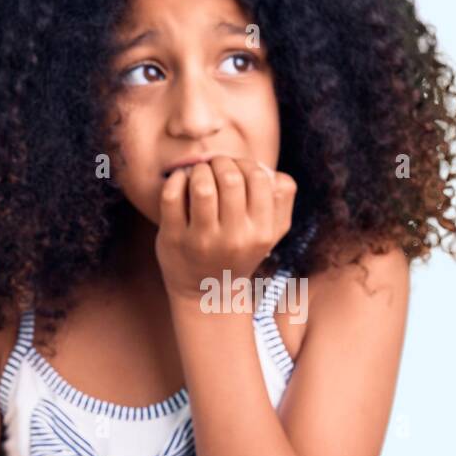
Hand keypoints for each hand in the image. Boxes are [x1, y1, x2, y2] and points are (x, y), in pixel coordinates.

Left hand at [156, 156, 296, 300]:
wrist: (208, 293)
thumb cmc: (240, 251)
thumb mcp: (272, 232)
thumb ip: (282, 200)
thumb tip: (271, 171)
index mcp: (262, 233)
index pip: (259, 178)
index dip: (246, 164)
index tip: (237, 170)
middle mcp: (235, 239)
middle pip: (231, 177)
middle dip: (221, 162)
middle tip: (214, 168)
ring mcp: (202, 240)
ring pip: (202, 185)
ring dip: (198, 170)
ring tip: (198, 174)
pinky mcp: (174, 239)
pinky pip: (172, 196)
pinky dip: (175, 180)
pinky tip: (180, 183)